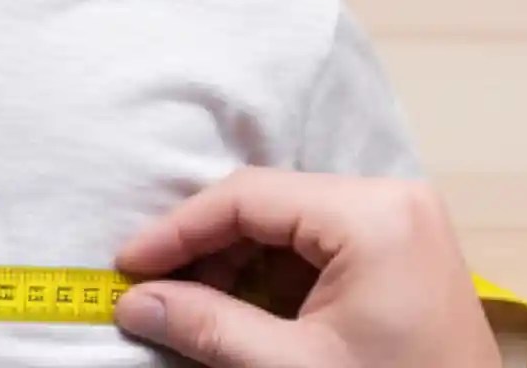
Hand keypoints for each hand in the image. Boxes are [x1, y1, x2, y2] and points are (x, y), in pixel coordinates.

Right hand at [114, 168, 500, 367]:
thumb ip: (208, 327)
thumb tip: (134, 303)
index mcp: (372, 215)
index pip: (247, 198)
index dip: (176, 231)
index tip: (127, 266)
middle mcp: (390, 201)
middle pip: (264, 205)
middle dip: (202, 250)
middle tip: (150, 290)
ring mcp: (399, 225)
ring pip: (283, 225)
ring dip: (230, 264)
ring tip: (188, 307)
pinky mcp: (399, 253)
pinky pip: (313, 247)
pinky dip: (268, 277)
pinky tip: (234, 309)